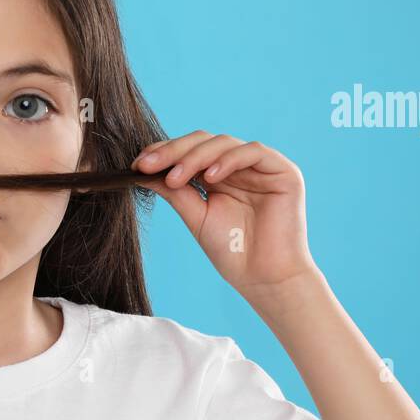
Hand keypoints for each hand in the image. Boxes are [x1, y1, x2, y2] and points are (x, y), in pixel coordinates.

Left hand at [131, 131, 319, 298]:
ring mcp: (261, 167)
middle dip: (173, 151)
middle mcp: (240, 166)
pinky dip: (229, 160)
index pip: (189, 152)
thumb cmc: (232, 252)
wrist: (263, 278)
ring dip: (194, 157)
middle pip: (204, 142)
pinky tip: (210, 177)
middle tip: (147, 165)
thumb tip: (142, 171)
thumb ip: (175, 190)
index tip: (137, 165)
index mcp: (220, 175)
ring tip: (174, 179)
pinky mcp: (283, 171)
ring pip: (224, 142)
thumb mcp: (196, 216)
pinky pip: (253, 152)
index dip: (164, 152)